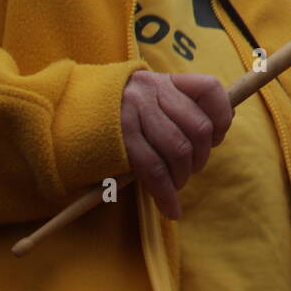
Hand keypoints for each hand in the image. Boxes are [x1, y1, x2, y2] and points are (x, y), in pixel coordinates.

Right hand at [121, 70, 233, 219]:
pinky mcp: (121, 140)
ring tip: (178, 183)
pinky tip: (171, 209)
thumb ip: (182, 106)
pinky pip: (153, 170)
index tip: (217, 136)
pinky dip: (166, 194)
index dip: (222, 116)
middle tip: (193, 167)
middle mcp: (152, 92)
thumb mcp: (150, 98)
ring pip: (178, 149)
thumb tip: (221, 125)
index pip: (209, 89)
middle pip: (198, 127)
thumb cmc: (119, 111)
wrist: (68, 110)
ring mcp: (135, 114)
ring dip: (184, 175)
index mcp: (165, 81)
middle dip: (203, 155)